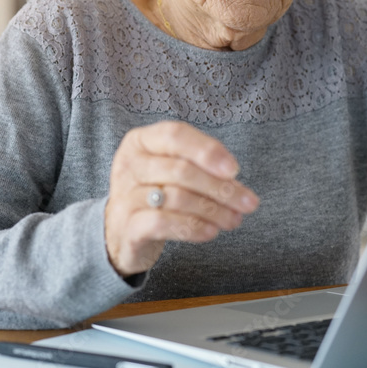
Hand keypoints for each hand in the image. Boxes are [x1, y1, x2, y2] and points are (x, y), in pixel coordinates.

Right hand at [103, 121, 259, 276]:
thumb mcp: (169, 170)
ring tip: (233, 220)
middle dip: (220, 188)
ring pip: (177, 197)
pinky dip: (193, 228)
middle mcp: (128, 164)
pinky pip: (164, 223)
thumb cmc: (152, 194)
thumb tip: (234, 179)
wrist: (119, 231)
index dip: (207, 150)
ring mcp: (125, 196)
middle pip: (181, 170)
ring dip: (213, 210)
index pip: (175, 135)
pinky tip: (211, 232)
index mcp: (140, 141)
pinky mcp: (127, 226)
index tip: (234, 170)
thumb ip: (198, 166)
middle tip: (247, 203)